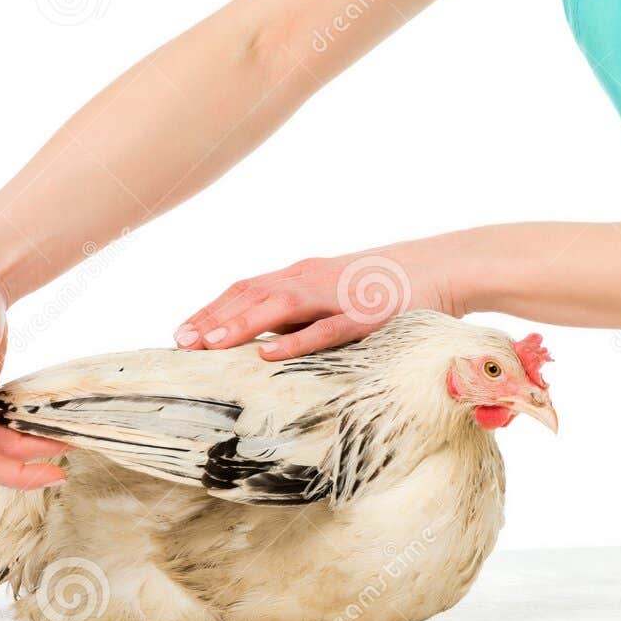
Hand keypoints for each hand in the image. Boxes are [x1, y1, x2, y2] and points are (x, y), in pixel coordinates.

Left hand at [173, 240, 463, 359]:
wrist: (441, 266)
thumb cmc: (385, 286)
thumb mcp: (335, 292)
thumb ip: (302, 309)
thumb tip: (264, 337)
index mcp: (303, 274)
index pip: (246, 288)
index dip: (211, 309)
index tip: (180, 333)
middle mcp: (313, 278)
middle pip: (252, 294)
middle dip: (213, 318)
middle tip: (180, 343)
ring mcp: (338, 295)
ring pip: (280, 307)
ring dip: (241, 325)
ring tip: (210, 344)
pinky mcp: (366, 316)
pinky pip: (326, 329)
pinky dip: (295, 341)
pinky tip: (269, 354)